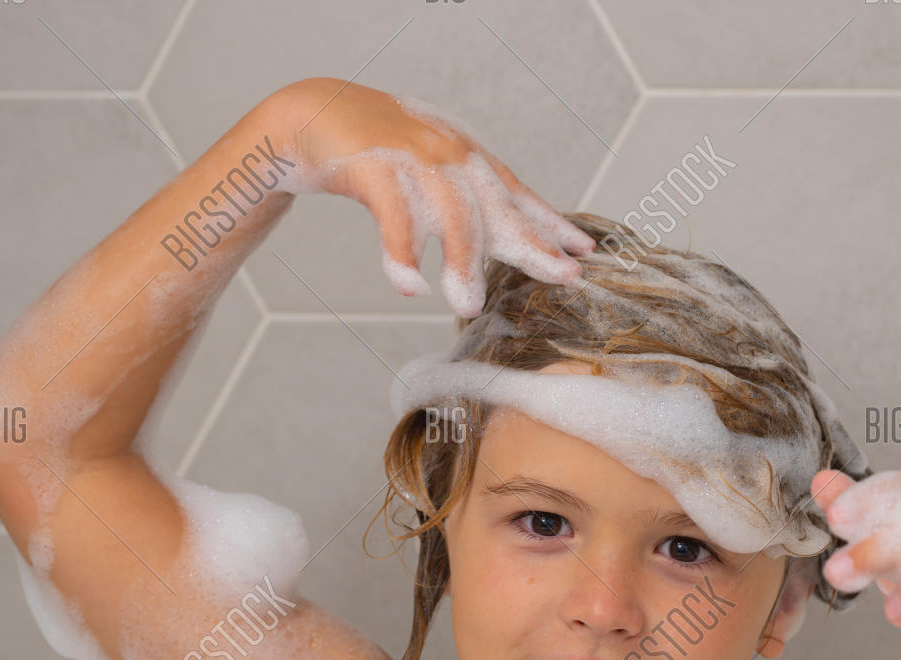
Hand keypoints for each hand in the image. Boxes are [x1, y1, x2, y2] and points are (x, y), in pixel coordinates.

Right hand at [266, 77, 594, 315]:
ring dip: (464, 263)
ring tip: (468, 305)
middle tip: (565, 278)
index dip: (551, 225)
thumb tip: (510, 239)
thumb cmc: (380, 153)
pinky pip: (397, 220)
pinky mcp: (376, 169)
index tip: (585, 253)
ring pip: (454, 216)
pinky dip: (403, 255)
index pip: (518, 196)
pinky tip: (411, 286)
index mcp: (466, 160)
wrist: (315, 114)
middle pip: (500, 208)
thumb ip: (468, 202)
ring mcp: (415, 161)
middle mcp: (450, 158)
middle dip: (534, 244)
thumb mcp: (433, 173)